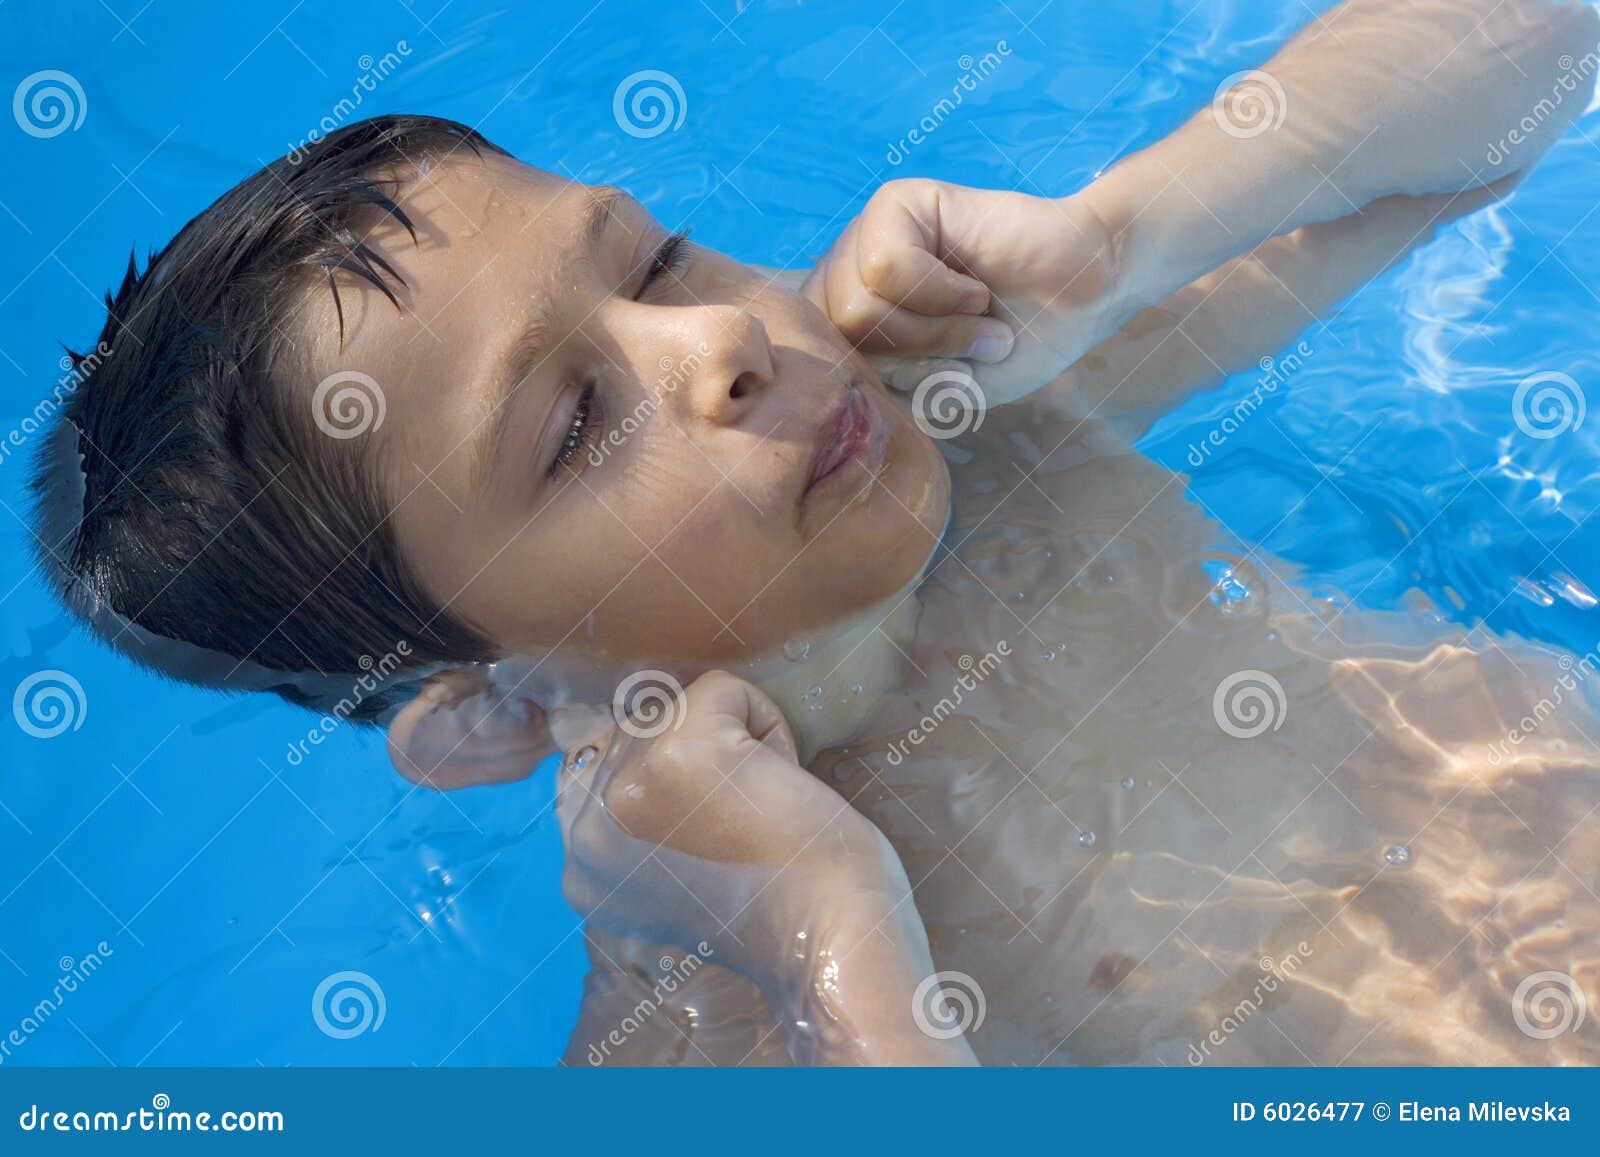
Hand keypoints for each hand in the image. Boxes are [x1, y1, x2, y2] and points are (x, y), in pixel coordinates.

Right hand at [558, 670, 911, 983]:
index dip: (668, 779)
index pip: (598, 768)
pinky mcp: (681, 752)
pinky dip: (766, 724)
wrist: (835, 940)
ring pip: (678, 706)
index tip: (710, 835)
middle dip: (699, 761)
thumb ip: (632, 823)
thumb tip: (608, 725)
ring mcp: (628, 788)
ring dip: (732, 742)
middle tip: (739, 831)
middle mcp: (587, 831)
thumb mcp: (669, 879)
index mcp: (580, 872)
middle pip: (637, 730)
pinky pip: (724, 689)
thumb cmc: (780, 908)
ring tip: (756, 811)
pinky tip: (777, 786)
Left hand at [803, 178, 1121, 405]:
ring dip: (933, 329)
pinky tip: (976, 288)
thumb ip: (890, 386)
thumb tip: (853, 367)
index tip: (939, 381)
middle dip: (913, 357)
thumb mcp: (946, 389)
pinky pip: (888, 266)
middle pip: (838, 339)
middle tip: (973, 347)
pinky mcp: (899, 203)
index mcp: (850, 320)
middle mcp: (849, 275)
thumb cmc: (1016, 342)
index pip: (822, 365)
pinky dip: (941, 293)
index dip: (881, 385)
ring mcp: (870, 237)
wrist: (1083, 292)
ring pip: (859, 306)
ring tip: (980, 318)